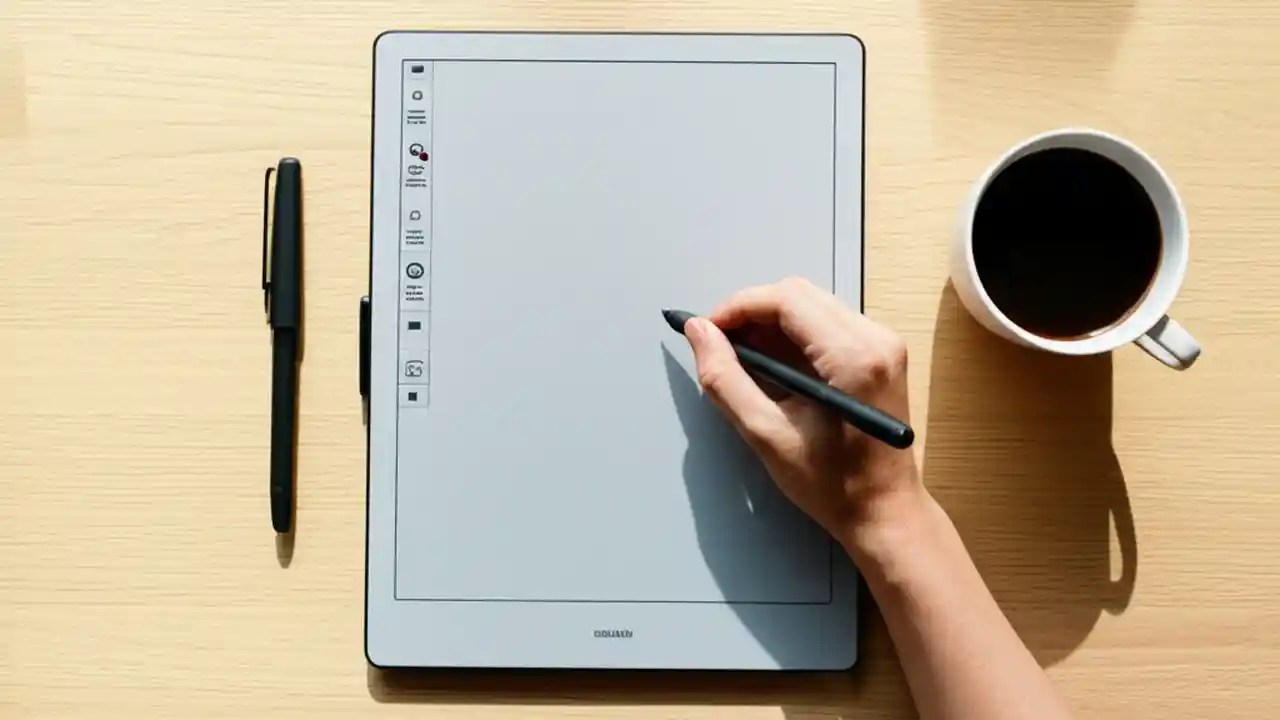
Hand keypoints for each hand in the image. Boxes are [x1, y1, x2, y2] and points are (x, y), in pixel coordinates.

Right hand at [681, 277, 925, 564]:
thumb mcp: (766, 434)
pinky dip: (792, 334)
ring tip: (742, 358)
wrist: (884, 511)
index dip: (738, 307)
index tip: (707, 330)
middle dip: (751, 312)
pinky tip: (773, 365)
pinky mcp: (880, 353)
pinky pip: (827, 322)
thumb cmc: (833, 485)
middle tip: (719, 345)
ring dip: (770, 322)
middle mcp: (876, 339)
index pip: (787, 299)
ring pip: (812, 303)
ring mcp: (883, 343)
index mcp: (854, 358)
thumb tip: (699, 333)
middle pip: (799, 294)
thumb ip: (725, 378)